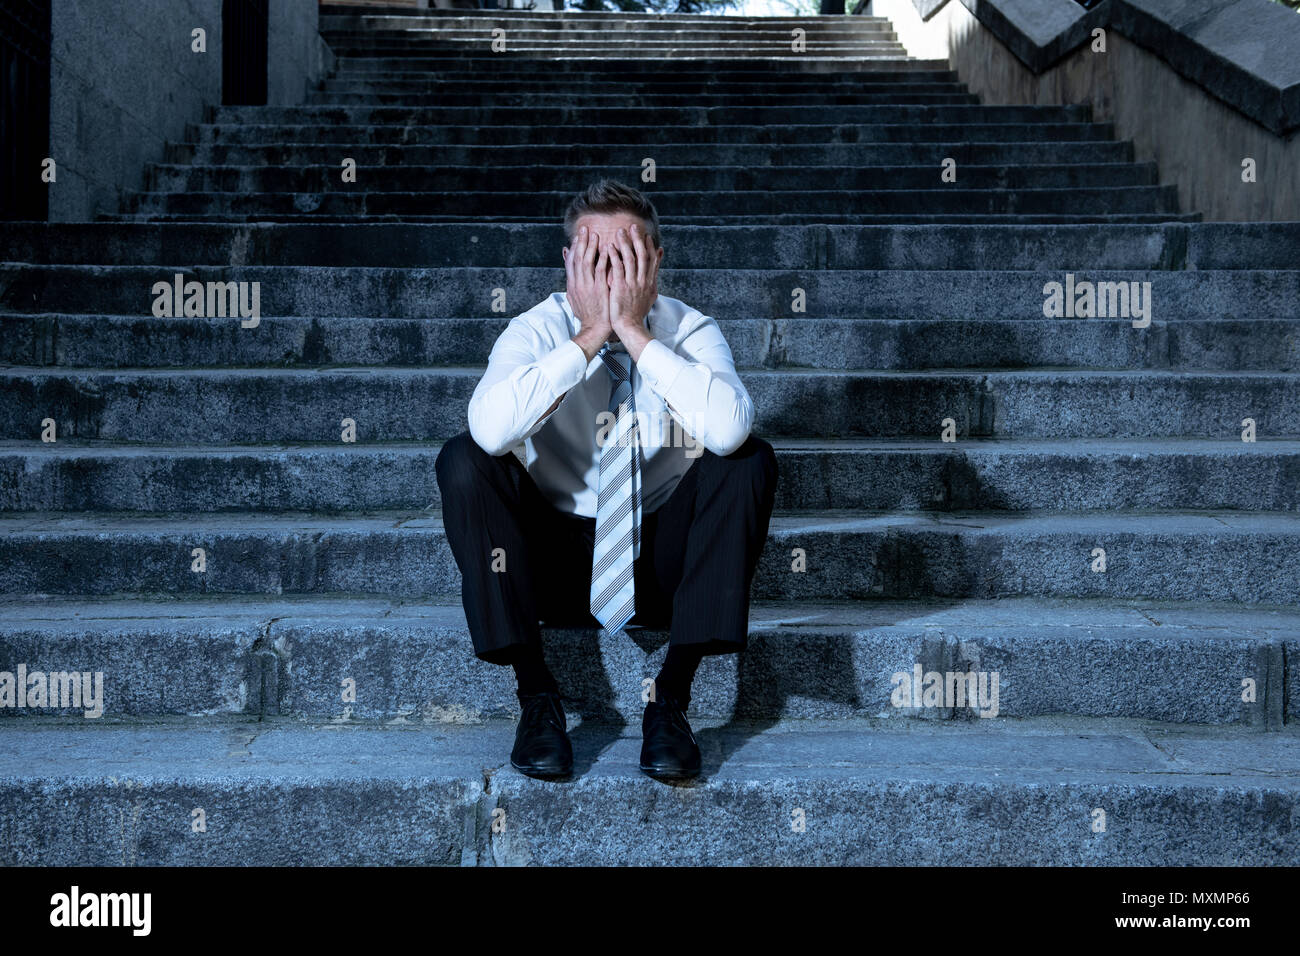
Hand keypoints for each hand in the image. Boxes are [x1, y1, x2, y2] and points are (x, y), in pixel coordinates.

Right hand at [563, 224, 612, 361]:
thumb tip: (569, 275)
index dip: (575, 248)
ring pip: (587, 261)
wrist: (593, 329)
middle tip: (586, 229)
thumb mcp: (575, 299)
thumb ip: (572, 285)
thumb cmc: (588, 315)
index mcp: (573, 285)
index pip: (571, 262)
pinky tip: (607, 249)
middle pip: (578, 258)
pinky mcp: (599, 290)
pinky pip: (600, 271)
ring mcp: (588, 287)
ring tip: (595, 234)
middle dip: (581, 242)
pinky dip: (602, 259)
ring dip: (591, 247)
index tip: (579, 237)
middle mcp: (578, 284)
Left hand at [607, 223, 659, 360]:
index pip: (652, 260)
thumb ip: (652, 285)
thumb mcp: (650, 298)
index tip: (647, 236)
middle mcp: (642, 280)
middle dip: (638, 239)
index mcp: (649, 283)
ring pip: (630, 258)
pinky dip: (614, 256)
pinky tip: (610, 247)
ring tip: (620, 231)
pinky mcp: (620, 286)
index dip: (650, 247)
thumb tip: (655, 277)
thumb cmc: (636, 314)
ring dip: (625, 243)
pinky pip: (618, 267)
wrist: (630, 326)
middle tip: (634, 226)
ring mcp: (632, 283)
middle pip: (642, 255)